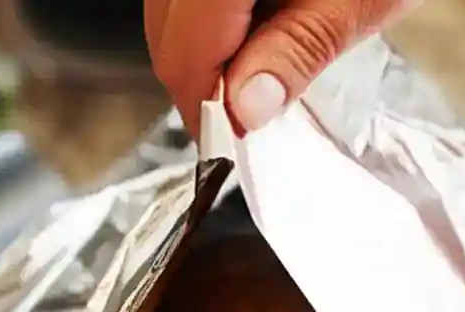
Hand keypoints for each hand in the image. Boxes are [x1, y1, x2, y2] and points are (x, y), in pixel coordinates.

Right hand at [145, 0, 412, 138]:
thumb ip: (299, 48)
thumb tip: (248, 107)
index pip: (187, 46)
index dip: (204, 106)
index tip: (232, 144)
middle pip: (166, 28)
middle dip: (201, 80)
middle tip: (247, 117)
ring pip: (166, 8)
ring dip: (203, 47)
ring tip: (257, 69)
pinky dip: (208, 13)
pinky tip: (253, 24)